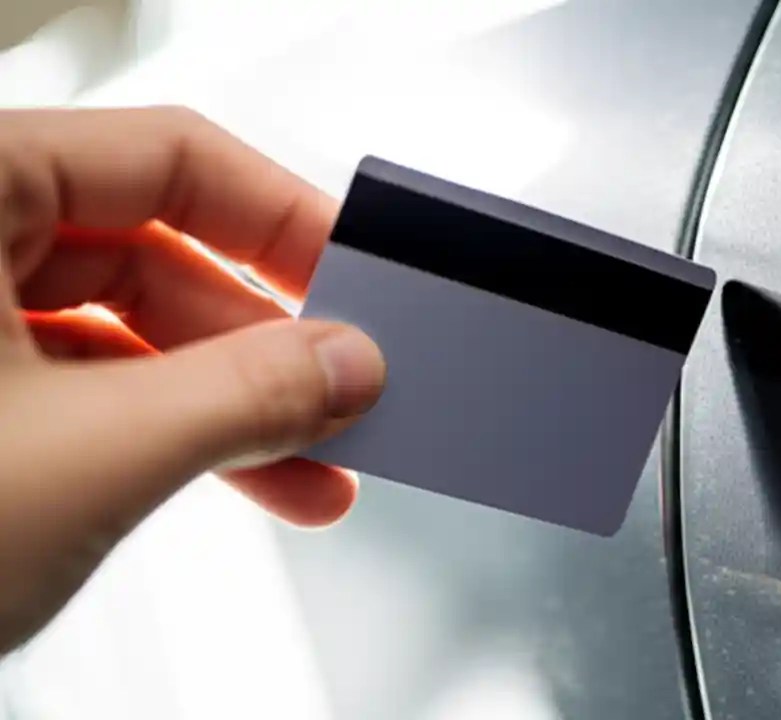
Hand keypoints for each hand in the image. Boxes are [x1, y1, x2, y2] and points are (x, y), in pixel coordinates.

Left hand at [0, 107, 385, 654]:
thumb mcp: (92, 457)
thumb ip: (245, 393)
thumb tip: (349, 363)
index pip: (167, 155)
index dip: (284, 216)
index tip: (361, 276)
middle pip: (157, 252)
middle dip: (266, 342)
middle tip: (350, 393)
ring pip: (129, 335)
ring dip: (232, 407)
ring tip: (318, 467)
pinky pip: (92, 392)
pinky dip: (172, 438)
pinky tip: (248, 484)